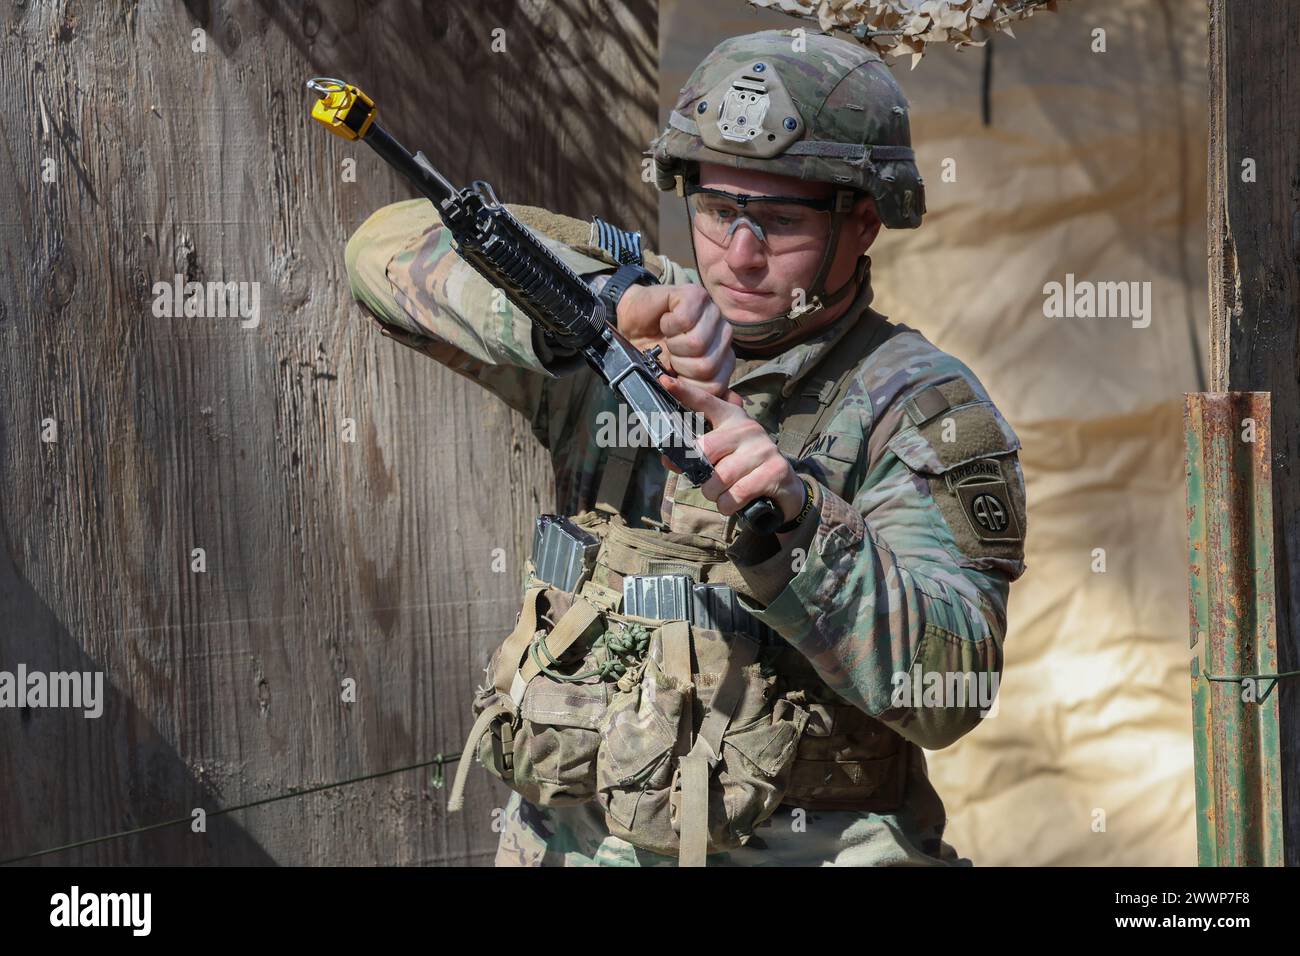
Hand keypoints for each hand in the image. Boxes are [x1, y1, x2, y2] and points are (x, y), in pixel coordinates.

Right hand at [617, 284, 743, 406]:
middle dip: (678, 364)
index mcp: (723, 357)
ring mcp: (713, 313)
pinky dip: (667, 324)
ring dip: (673, 344)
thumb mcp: (676, 379)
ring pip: (697, 344)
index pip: (715, 385)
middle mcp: (723, 334)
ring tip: (668, 337)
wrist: (633, 323)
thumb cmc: (654, 351)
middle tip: (670, 352)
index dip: (688, 386)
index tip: (675, 374)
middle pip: (706, 366)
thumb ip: (705, 391)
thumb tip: (737, 404)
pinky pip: (684, 320)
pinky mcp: (696, 295)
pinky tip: (666, 321)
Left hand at [659, 373, 806, 524]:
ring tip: (722, 495)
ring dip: (714, 494)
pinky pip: (737, 494)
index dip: (685, 393)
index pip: (706, 402)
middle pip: (707, 449)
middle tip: (707, 483)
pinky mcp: (775, 469)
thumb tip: (670, 460)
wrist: (784, 486)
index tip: (665, 381)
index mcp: (731, 418)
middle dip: (701, 474)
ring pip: (720, 477)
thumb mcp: (721, 457)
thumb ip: (695, 455)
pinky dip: (728, 505)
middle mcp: (747, 427)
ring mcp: (763, 447)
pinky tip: (734, 503)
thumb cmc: (744, 469)